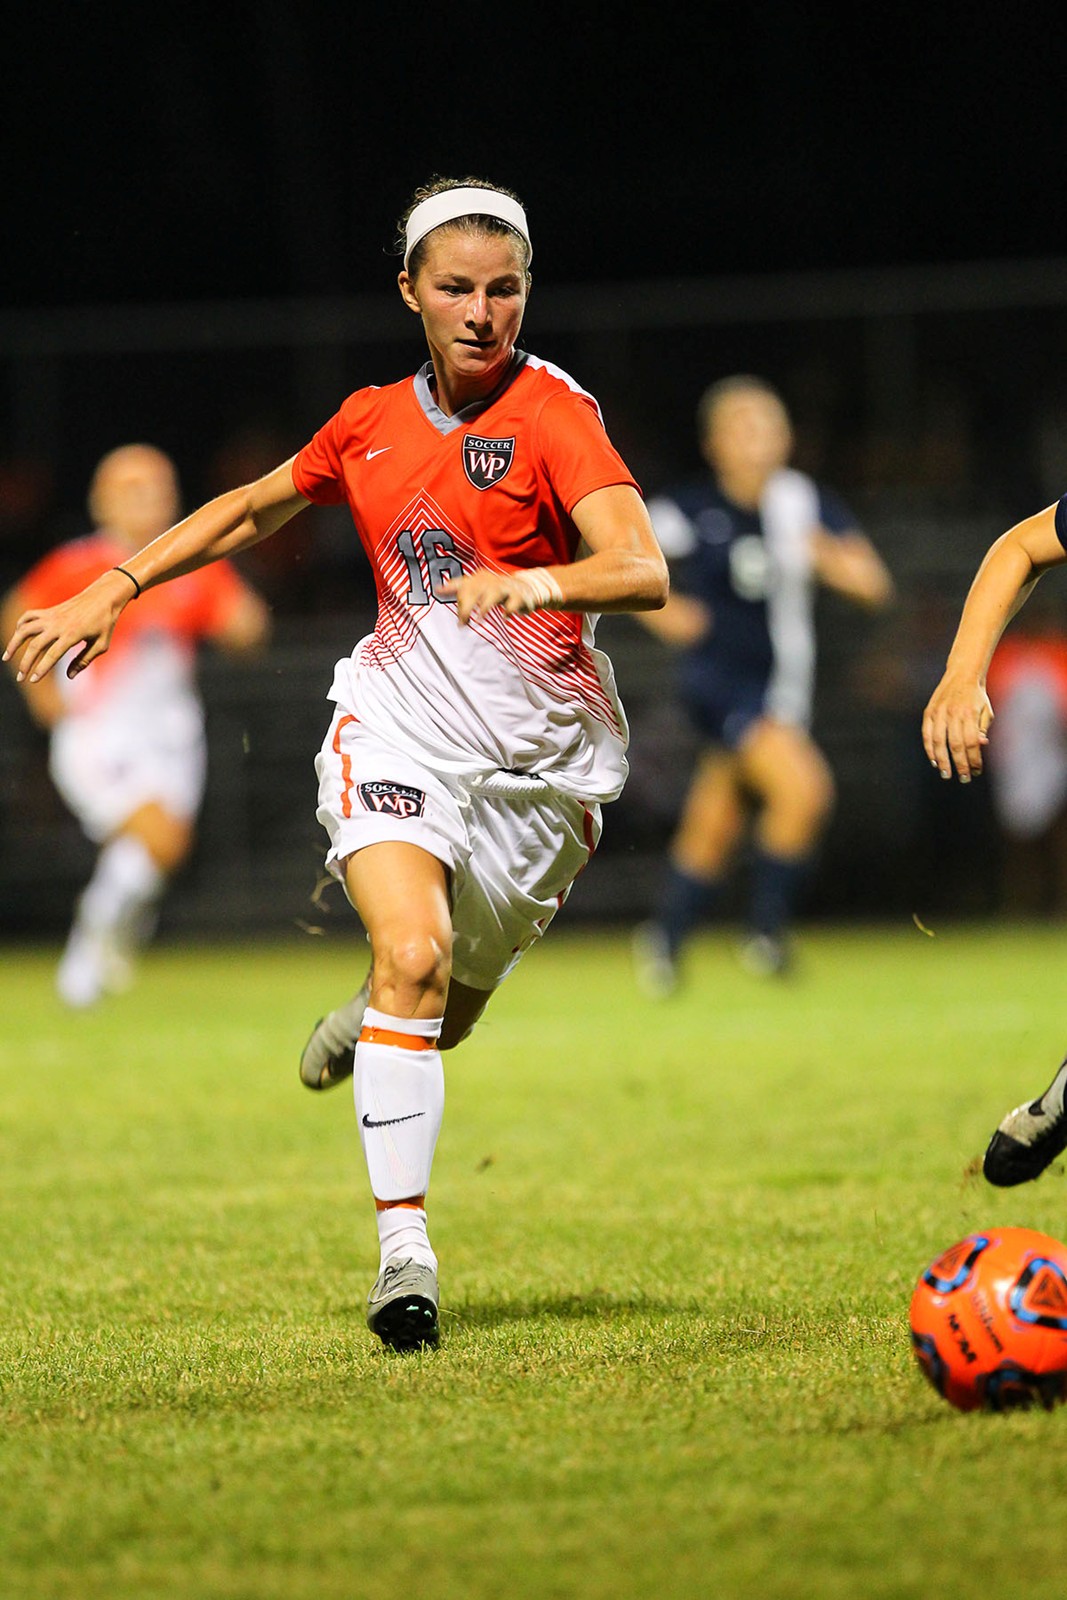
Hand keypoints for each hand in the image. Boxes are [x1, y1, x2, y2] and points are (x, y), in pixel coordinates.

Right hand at [2, 572, 130, 682]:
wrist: (104, 596)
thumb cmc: (106, 622)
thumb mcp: (101, 645)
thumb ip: (84, 661)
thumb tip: (69, 676)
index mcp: (72, 635)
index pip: (52, 655)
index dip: (41, 669)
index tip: (33, 680)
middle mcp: (58, 625)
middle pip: (34, 645)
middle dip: (25, 663)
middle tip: (20, 678)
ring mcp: (52, 616)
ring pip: (25, 629)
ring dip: (13, 644)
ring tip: (6, 658)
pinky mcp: (49, 610)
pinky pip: (29, 616)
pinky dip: (20, 625)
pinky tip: (17, 635)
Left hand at [436, 567, 562, 625]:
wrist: (526, 588)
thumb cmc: (496, 590)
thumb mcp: (477, 587)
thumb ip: (457, 588)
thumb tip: (437, 588)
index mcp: (479, 578)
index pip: (463, 583)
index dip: (451, 588)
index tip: (439, 592)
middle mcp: (490, 581)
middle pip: (475, 590)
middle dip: (467, 606)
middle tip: (462, 623)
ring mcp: (505, 588)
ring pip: (493, 594)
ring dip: (485, 607)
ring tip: (479, 620)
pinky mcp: (518, 597)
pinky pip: (513, 603)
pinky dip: (508, 610)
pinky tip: (504, 617)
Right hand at [921, 673, 993, 781]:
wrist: (962, 675)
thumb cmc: (977, 697)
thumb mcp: (986, 712)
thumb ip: (981, 729)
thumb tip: (980, 746)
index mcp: (970, 713)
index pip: (971, 742)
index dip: (973, 759)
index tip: (976, 771)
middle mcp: (953, 712)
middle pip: (956, 744)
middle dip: (960, 764)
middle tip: (963, 778)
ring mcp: (939, 712)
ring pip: (939, 741)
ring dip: (942, 760)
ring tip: (946, 774)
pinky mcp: (929, 712)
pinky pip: (927, 734)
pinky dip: (929, 749)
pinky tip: (935, 761)